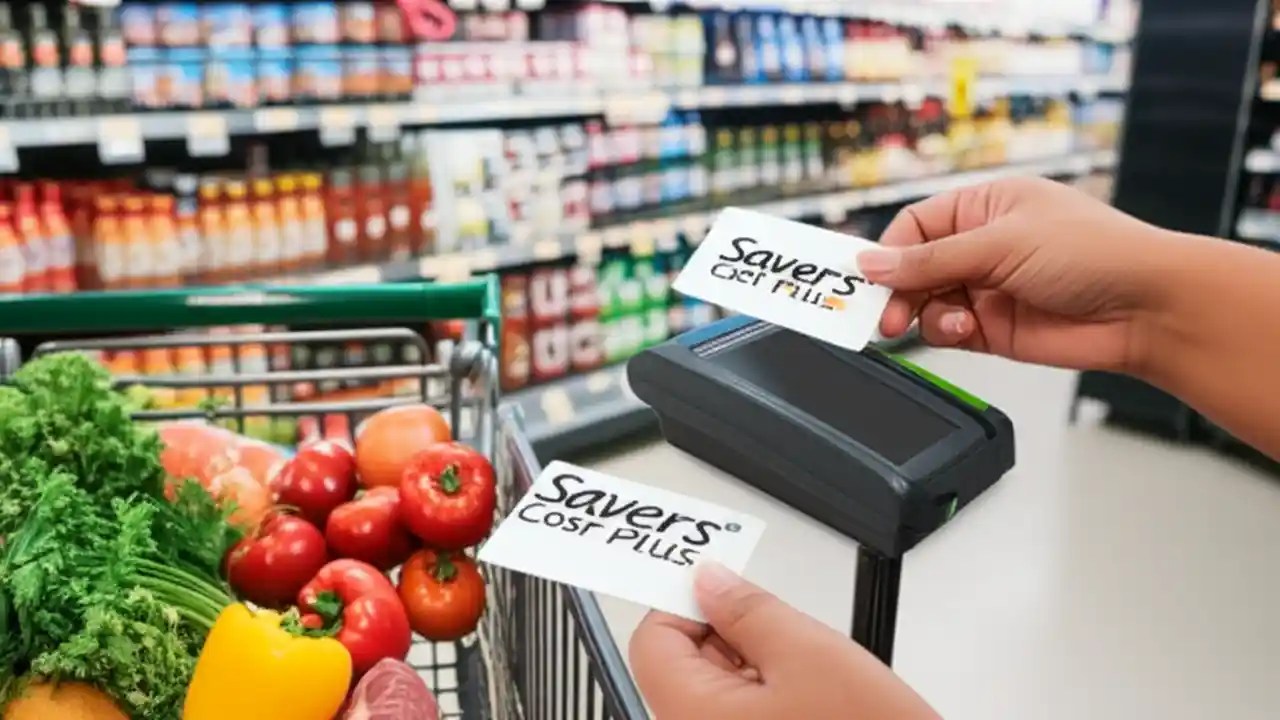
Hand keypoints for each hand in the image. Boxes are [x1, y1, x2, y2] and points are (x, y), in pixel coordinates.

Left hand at [629, 563, 938, 719]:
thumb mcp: (808, 652)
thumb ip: (748, 608)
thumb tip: (709, 580)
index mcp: (692, 715)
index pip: (653, 640)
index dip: (687, 602)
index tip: (726, 586)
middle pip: (680, 665)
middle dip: (726, 634)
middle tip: (780, 631)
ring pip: (713, 689)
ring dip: (751, 665)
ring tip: (806, 673)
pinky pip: (736, 715)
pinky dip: (764, 694)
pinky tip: (809, 697)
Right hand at [857, 177, 1178, 373]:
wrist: (1146, 308)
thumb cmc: (1093, 253)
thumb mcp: (1002, 243)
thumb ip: (931, 259)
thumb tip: (871, 264)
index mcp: (985, 205)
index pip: (915, 225)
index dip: (887, 251)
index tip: (865, 277)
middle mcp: (983, 245)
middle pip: (914, 267)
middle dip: (897, 290)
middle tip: (881, 314)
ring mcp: (987, 288)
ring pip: (926, 302)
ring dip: (923, 313)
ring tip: (940, 322)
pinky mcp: (994, 328)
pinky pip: (947, 331)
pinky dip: (945, 333)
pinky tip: (965, 330)